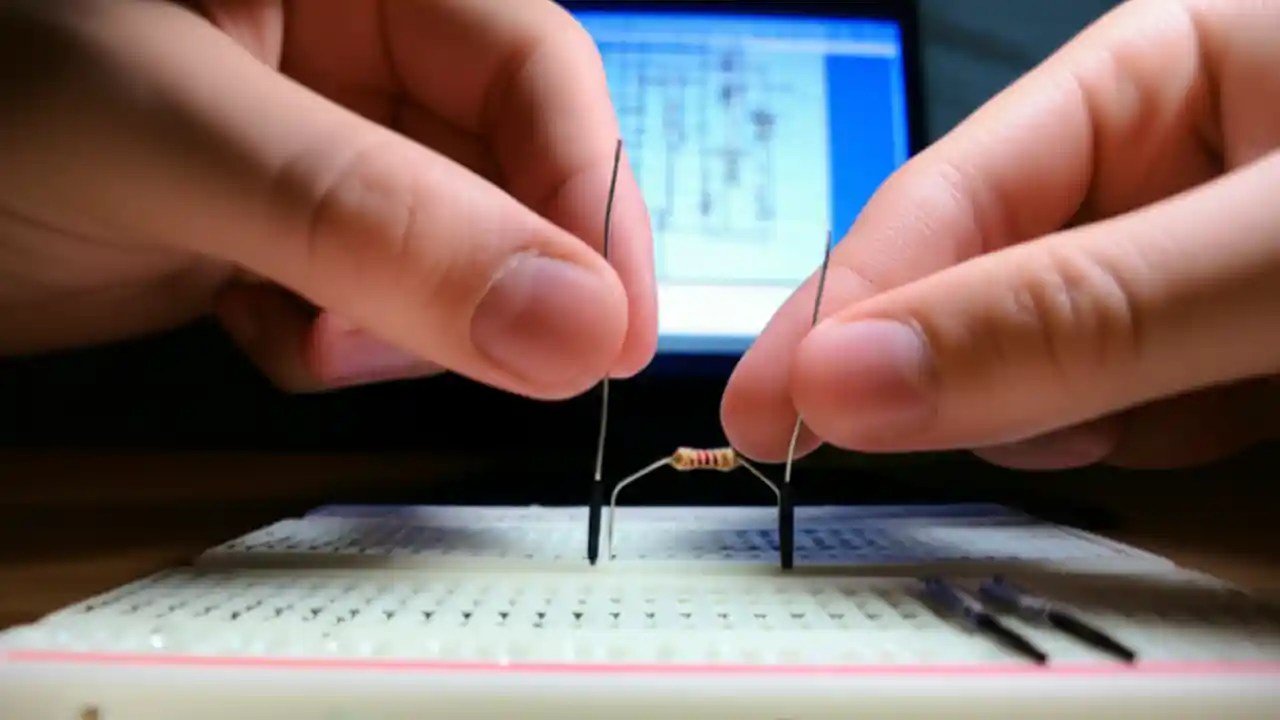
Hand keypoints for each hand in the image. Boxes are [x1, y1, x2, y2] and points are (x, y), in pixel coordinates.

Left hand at [0, 0, 654, 397]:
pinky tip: (263, 334)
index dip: (586, 193)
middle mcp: (346, 44)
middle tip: (520, 362)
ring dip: (406, 318)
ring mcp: (313, 143)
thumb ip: (373, 223)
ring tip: (320, 338)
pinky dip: (335, 342)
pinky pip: (368, 297)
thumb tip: (564, 322)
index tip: (610, 326)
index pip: (532, 63)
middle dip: (501, 273)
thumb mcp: (171, 135)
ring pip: (443, 247)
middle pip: (505, 165)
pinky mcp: (276, 228)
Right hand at [722, 0, 1279, 469]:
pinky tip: (1251, 416)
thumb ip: (1070, 315)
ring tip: (1236, 395)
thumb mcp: (1272, 250)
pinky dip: (1164, 441)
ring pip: (1049, 375)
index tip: (767, 410)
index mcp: (1148, 76)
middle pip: (980, 297)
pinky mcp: (1220, 356)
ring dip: (1100, 416)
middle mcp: (1151, 171)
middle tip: (1039, 422)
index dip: (842, 307)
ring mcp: (1182, 272)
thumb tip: (854, 377)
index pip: (941, 198)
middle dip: (996, 372)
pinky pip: (1128, 422)